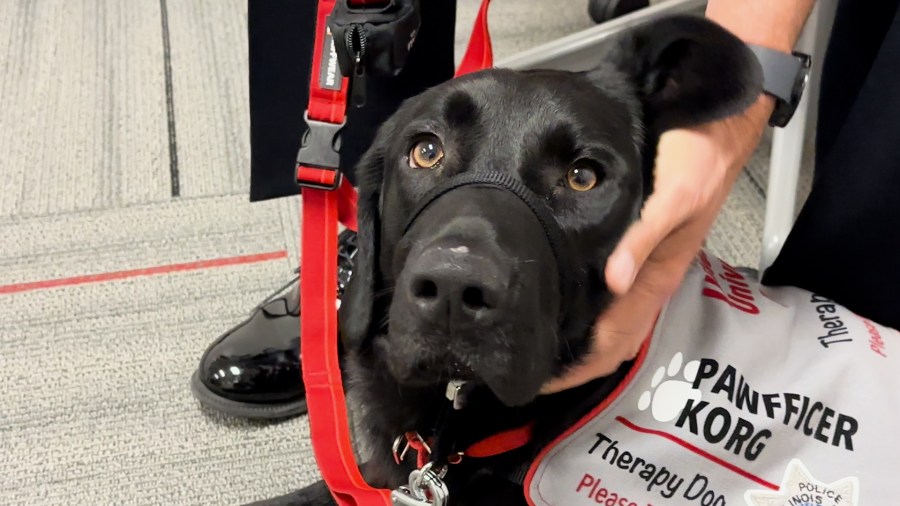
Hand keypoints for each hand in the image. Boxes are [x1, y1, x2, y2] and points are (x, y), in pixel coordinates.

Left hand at [542, 97, 773, 392]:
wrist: (716, 132)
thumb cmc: (698, 164)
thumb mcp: (675, 198)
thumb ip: (644, 238)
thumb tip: (614, 283)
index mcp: (656, 278)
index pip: (615, 341)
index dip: (579, 367)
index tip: (537, 380)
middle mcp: (646, 280)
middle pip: (608, 340)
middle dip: (571, 363)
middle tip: (521, 367)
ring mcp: (640, 268)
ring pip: (606, 320)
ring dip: (574, 340)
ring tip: (530, 345)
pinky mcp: (633, 248)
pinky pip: (605, 294)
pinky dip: (581, 310)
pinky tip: (552, 303)